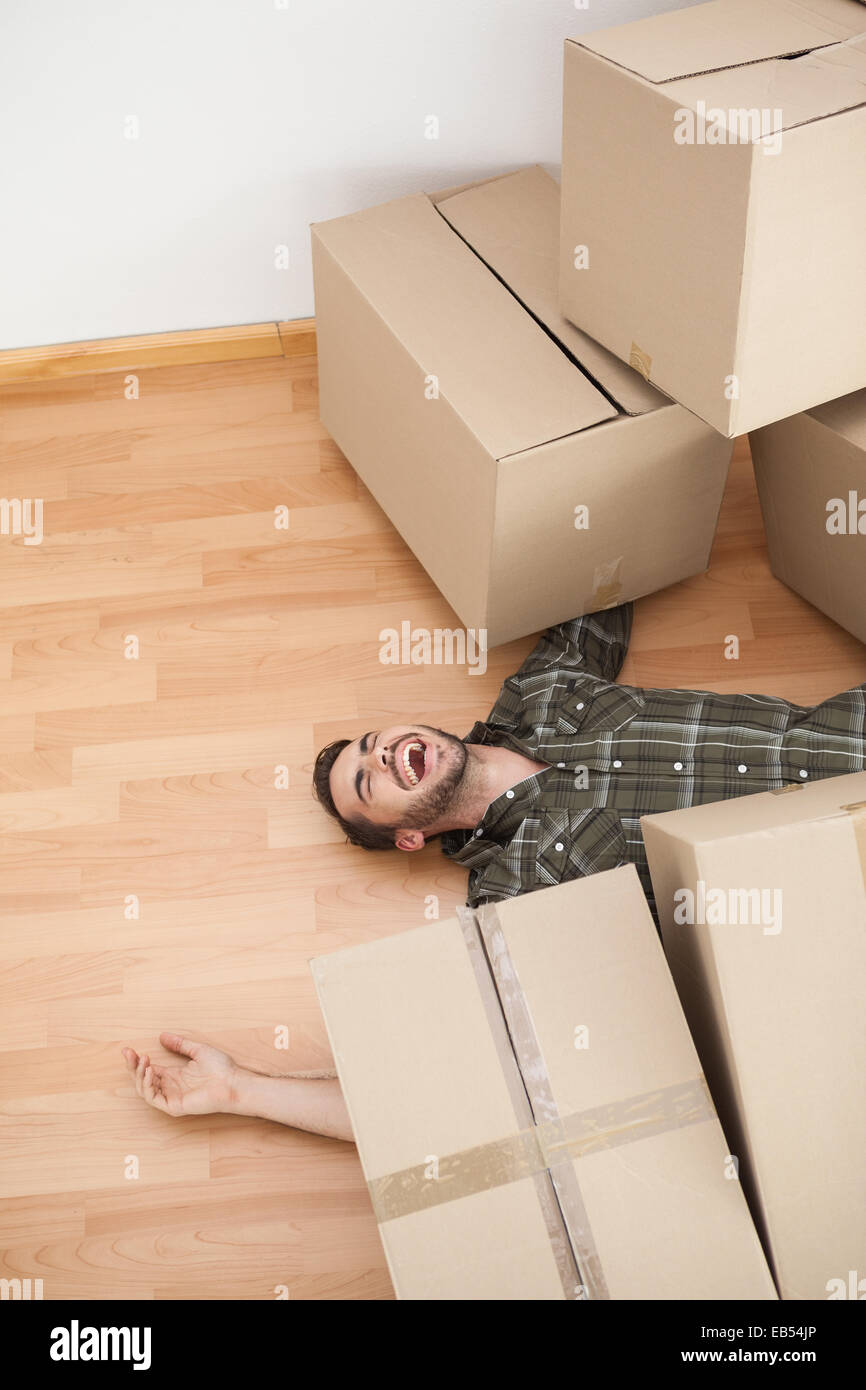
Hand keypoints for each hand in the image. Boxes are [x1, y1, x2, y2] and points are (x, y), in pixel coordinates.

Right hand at [122, 1033, 240, 1116]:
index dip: (136, 1060)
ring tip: (142, 1060)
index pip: (148, 1069)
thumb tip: (162, 1036)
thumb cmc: (221, 1068)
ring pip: (144, 1089)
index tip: (128, 1049)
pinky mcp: (174, 1106)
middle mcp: (170, 1086)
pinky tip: (149, 1071)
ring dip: (138, 1075)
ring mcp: (171, 1097)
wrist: (233, 1082)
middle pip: (142, 1079)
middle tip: (128, 1053)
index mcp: (174, 1075)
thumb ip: (180, 1044)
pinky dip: (147, 1086)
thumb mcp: (197, 1050)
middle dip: (132, 1066)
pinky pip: (153, 1098)